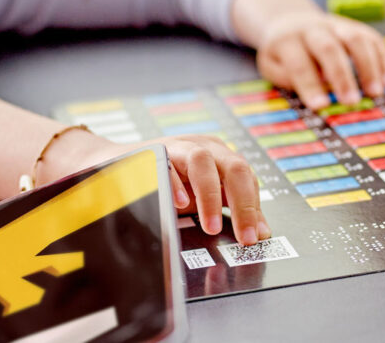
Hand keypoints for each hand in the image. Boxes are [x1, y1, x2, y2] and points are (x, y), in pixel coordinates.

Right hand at [60, 135, 269, 246]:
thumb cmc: (170, 182)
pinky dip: (174, 183)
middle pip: (234, 167)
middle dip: (243, 204)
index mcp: (222, 157)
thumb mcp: (205, 195)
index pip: (247, 178)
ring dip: (210, 195)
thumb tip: (261, 232)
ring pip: (202, 160)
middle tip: (244, 236)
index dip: (254, 208)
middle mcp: (204, 148)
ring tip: (211, 226)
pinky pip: (166, 163)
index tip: (255, 238)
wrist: (123, 166)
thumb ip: (232, 209)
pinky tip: (179, 204)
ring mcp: (178, 147)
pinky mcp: (153, 152)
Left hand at [257, 11, 384, 109]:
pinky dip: (382, 58)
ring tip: (375, 93)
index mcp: (287, 41)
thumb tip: (317, 90)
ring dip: (368, 66)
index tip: (320, 106)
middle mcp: (313, 29)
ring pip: (355, 38)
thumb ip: (288, 79)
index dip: (310, 85)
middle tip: (351, 102)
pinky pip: (372, 38)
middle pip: (329, 47)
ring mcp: (336, 25)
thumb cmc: (284, 52)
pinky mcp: (354, 26)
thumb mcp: (271, 65)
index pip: (299, 63)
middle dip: (341, 76)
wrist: (291, 20)